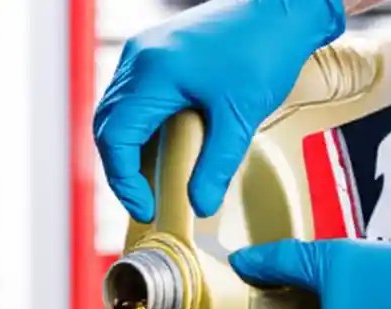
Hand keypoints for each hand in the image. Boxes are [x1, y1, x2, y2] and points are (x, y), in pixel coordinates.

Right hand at [94, 0, 346, 222]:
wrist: (283, 10)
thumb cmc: (264, 49)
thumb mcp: (240, 118)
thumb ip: (216, 166)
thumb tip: (200, 206)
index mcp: (152, 72)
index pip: (115, 137)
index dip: (124, 180)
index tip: (146, 208)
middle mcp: (138, 58)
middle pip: (107, 124)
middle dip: (121, 168)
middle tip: (144, 200)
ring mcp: (144, 50)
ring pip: (116, 110)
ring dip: (127, 148)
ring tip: (150, 180)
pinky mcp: (156, 50)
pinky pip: (132, 95)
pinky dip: (139, 126)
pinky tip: (160, 148)